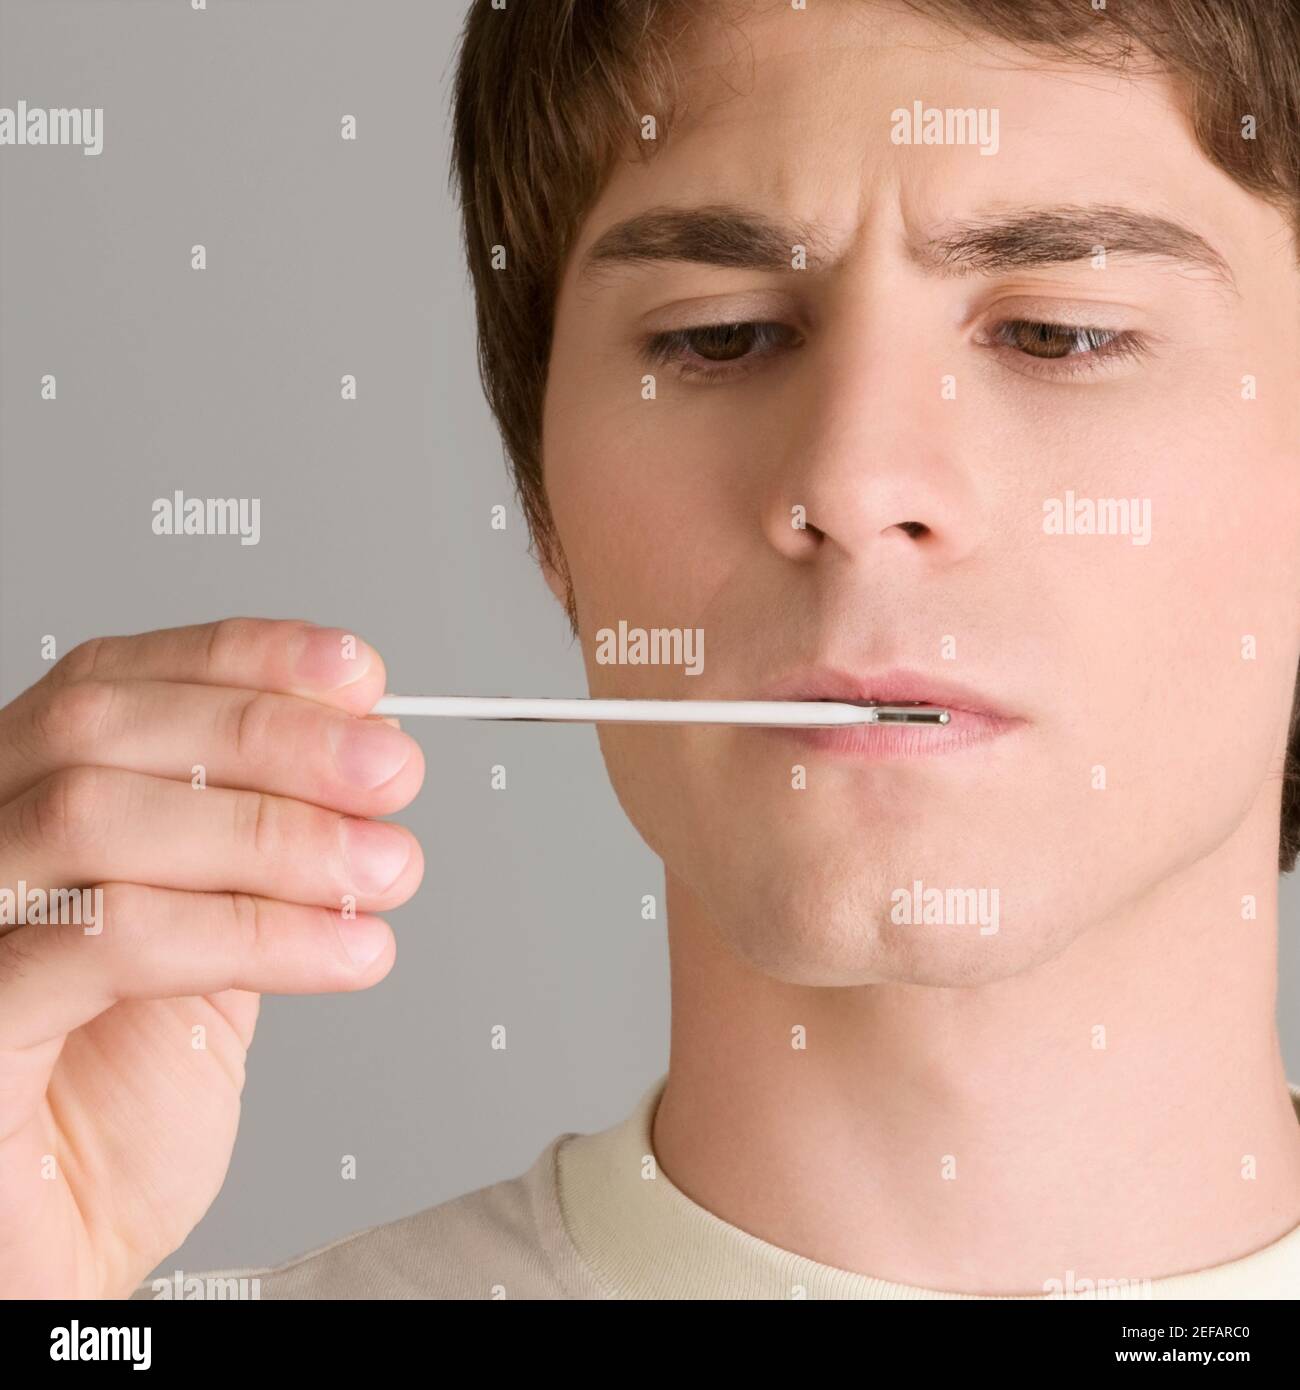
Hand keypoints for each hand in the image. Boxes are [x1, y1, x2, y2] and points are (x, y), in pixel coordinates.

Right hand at [0, 618, 424, 1296]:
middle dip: (273, 735)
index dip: (242, 660)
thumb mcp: (211, 947)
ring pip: (97, 814)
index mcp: (25, 809)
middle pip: (101, 727)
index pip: (114, 682)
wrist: (57, 1252)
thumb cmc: (112, 1110)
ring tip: (385, 869)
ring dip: (277, 832)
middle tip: (390, 771)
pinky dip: (257, 931)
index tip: (356, 675)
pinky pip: (112, 938)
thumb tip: (354, 758)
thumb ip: (255, 854)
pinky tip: (348, 949)